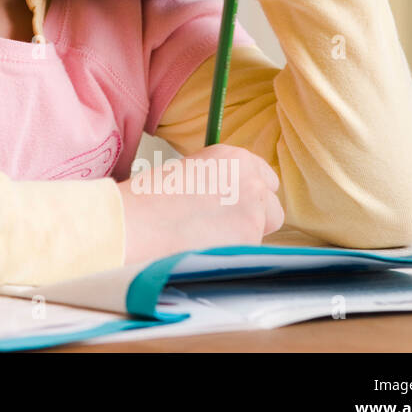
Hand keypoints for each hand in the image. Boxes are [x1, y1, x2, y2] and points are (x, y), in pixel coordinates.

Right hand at [116, 144, 284, 265]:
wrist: (139, 222)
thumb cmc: (151, 197)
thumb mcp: (192, 172)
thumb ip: (221, 181)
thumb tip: (231, 198)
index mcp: (235, 157)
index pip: (266, 178)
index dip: (250, 194)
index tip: (236, 204)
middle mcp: (252, 180)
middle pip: (272, 206)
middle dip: (255, 218)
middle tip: (225, 226)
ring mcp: (254, 211)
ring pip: (261, 232)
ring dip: (241, 237)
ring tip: (207, 238)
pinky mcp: (250, 240)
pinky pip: (248, 251)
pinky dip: (231, 254)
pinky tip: (206, 249)